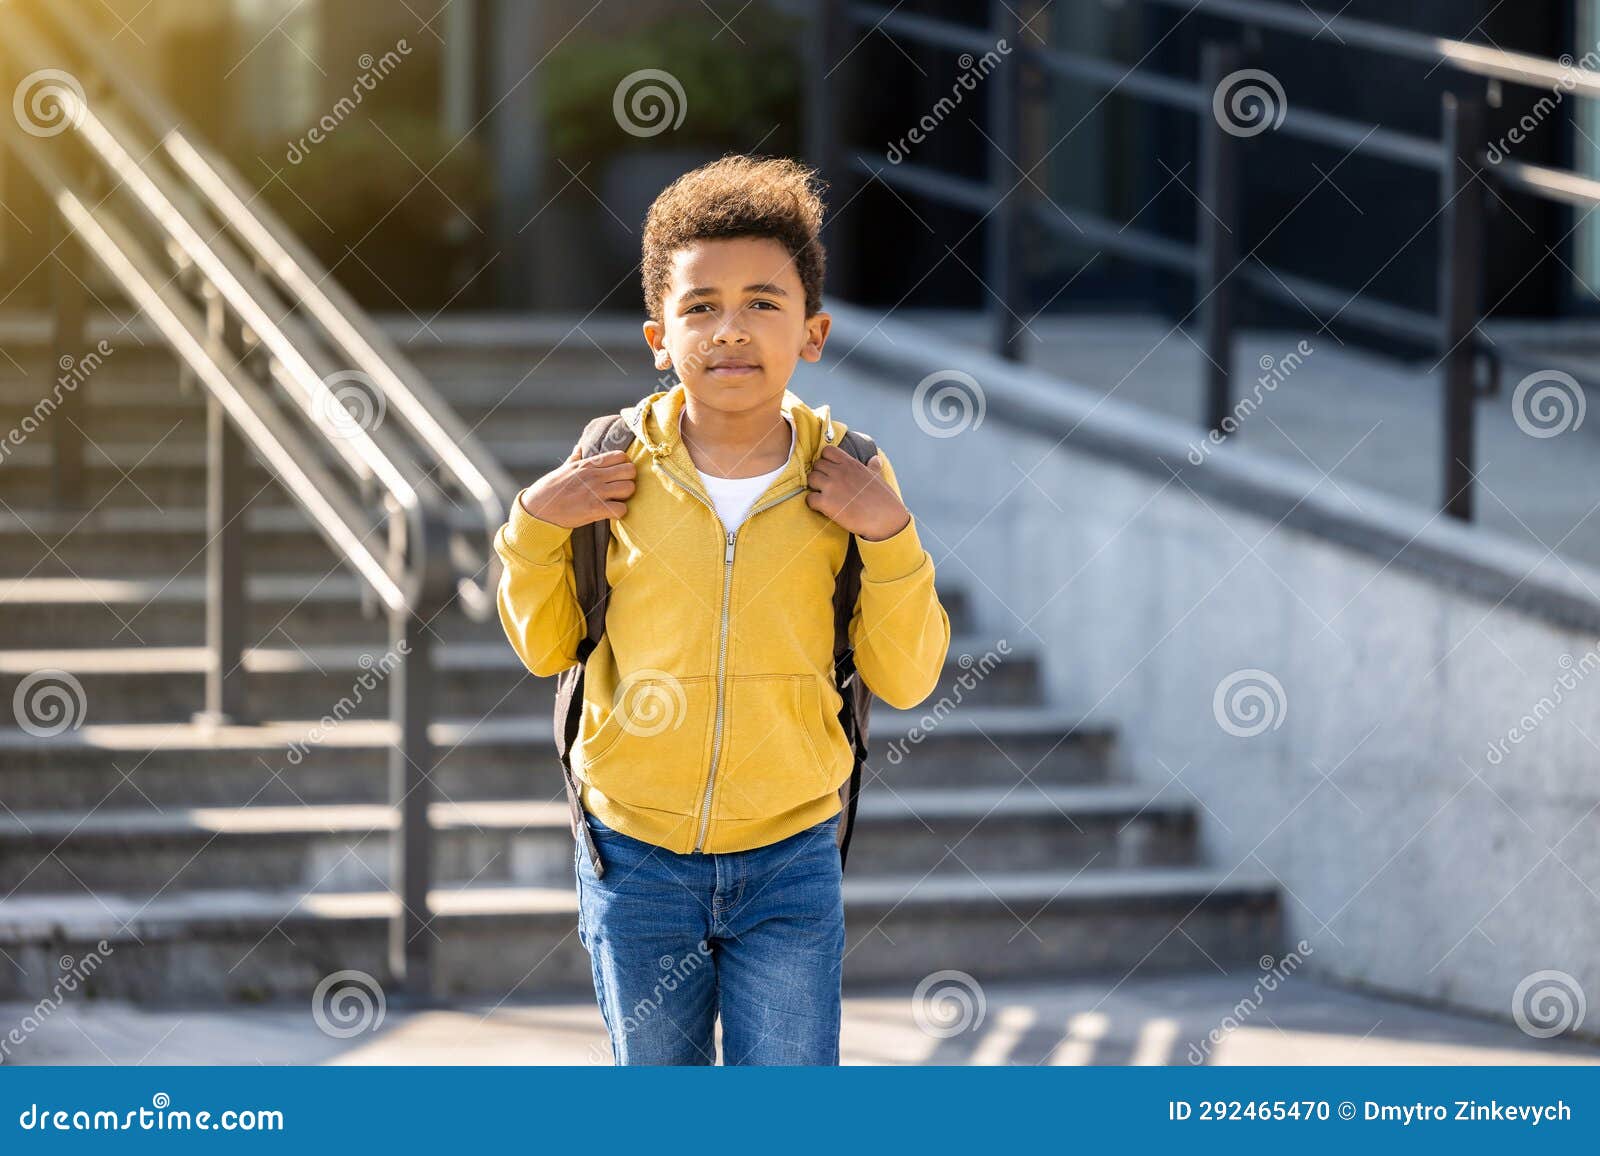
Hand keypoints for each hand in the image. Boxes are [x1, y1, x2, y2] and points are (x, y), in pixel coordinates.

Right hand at [518, 445, 635, 527]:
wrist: (538, 509)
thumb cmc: (550, 489)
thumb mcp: (563, 470)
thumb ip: (575, 459)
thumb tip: (579, 447)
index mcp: (588, 464)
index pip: (620, 456)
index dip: (624, 465)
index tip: (619, 474)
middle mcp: (594, 475)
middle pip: (630, 471)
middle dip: (629, 480)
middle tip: (620, 488)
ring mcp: (595, 492)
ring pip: (629, 488)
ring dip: (626, 496)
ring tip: (616, 500)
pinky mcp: (595, 509)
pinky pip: (621, 509)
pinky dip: (620, 513)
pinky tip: (611, 513)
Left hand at [804, 445, 909, 540]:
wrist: (885, 519)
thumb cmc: (884, 499)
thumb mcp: (878, 478)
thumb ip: (873, 467)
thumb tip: (876, 459)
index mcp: (851, 464)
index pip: (828, 451)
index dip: (826, 460)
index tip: (831, 470)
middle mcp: (839, 472)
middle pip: (817, 465)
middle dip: (820, 475)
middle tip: (826, 486)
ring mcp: (832, 486)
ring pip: (810, 479)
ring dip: (814, 487)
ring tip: (823, 496)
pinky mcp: (826, 503)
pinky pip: (809, 498)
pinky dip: (812, 503)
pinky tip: (821, 508)